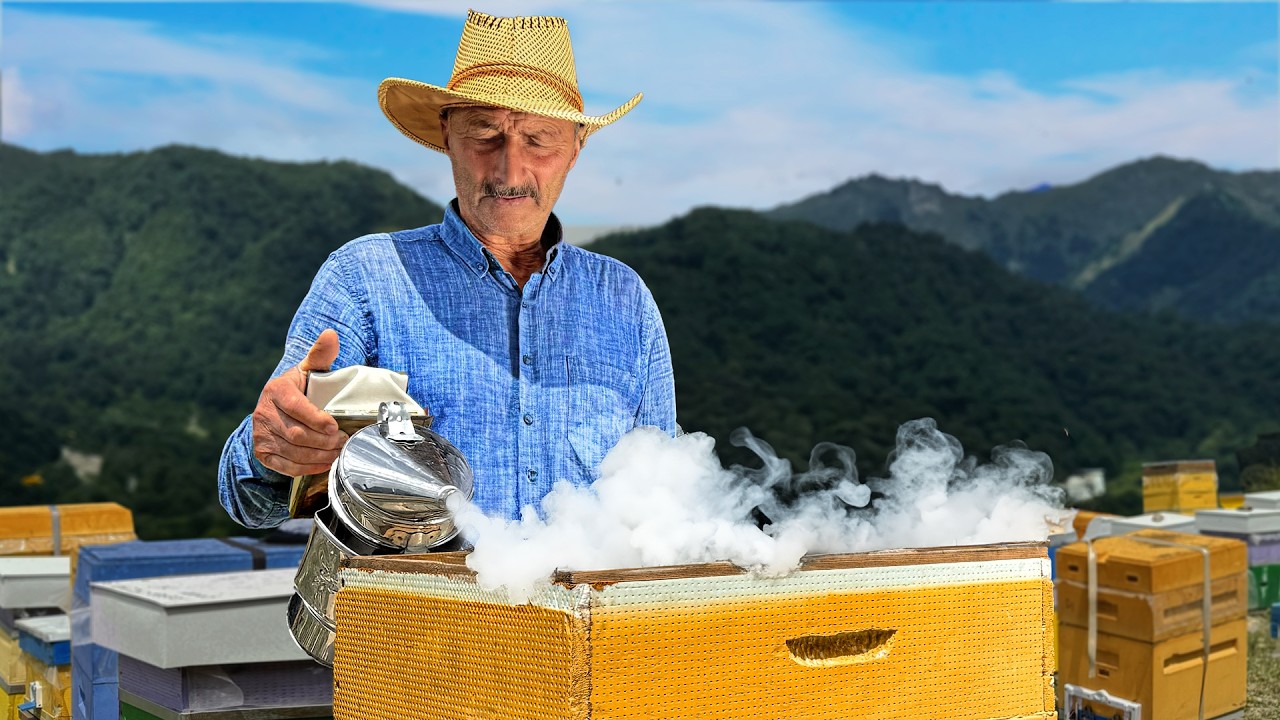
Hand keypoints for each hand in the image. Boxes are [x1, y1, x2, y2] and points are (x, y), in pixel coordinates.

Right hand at [252, 329, 345, 476]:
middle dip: (324, 441)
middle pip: (297, 433)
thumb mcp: (306, 370)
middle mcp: (264, 413)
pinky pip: (286, 466)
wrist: (273, 411)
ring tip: (338, 452)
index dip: (317, 419)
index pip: (296, 407)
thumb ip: (320, 355)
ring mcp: (261, 434)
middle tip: (344, 442)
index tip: (336, 427)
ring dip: (320, 455)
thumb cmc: (298, 389)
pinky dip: (308, 468)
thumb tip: (331, 334)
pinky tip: (325, 463)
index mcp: (276, 390)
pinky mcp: (263, 452)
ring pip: (293, 451)